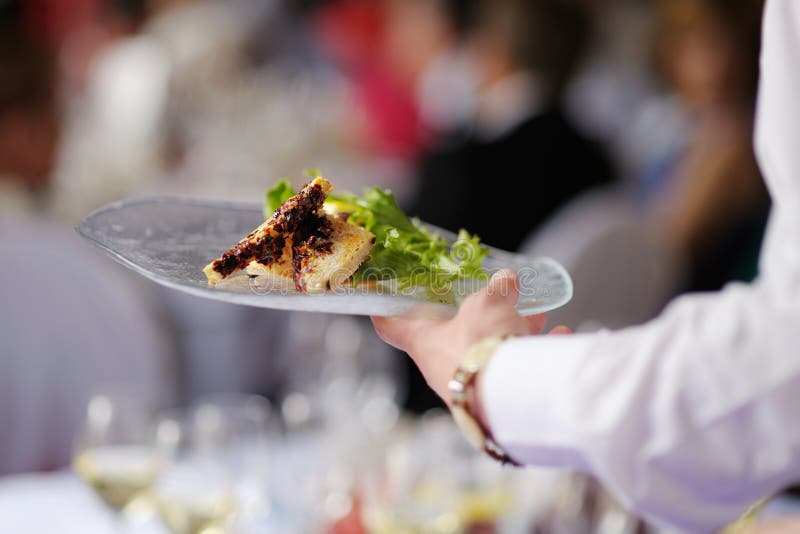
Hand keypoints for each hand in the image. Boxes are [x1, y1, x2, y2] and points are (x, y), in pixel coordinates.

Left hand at [371, 269, 569, 403]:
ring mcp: (470, 386)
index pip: (390, 324)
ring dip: (512, 332)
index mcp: (424, 343)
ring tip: (536, 316)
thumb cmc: (483, 348)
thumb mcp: (488, 304)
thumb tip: (508, 280)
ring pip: (488, 351)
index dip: (383, 307)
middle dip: (476, 315)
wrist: (511, 402)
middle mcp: (442, 367)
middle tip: (488, 298)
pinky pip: (518, 370)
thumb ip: (497, 290)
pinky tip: (559, 336)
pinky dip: (536, 353)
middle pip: (451, 335)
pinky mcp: (499, 399)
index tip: (379, 295)